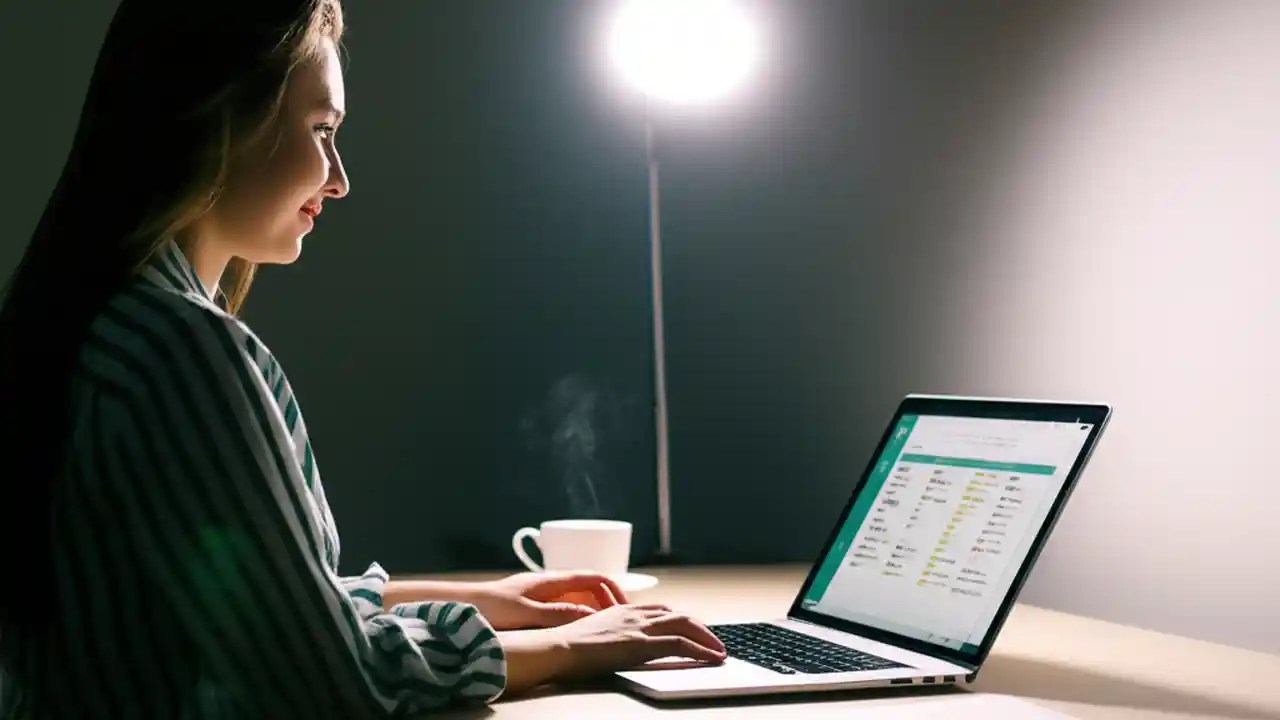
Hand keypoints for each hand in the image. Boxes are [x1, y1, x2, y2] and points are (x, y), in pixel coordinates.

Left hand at [469, 571, 627, 629]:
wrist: (461, 606)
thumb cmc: (490, 607)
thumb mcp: (527, 613)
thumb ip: (558, 614)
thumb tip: (591, 615)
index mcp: (551, 580)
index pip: (593, 577)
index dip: (613, 589)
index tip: (625, 607)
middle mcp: (549, 584)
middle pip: (588, 588)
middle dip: (607, 601)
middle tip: (620, 621)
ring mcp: (542, 594)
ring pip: (577, 599)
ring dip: (593, 610)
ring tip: (605, 628)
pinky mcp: (533, 605)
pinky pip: (564, 608)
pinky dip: (578, 616)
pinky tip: (578, 631)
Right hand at [500, 604, 726, 693]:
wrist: (559, 648)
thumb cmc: (568, 646)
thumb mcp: (594, 633)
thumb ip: (611, 633)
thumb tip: (618, 644)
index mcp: (623, 609)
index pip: (661, 609)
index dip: (680, 619)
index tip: (692, 628)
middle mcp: (635, 613)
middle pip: (678, 614)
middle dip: (699, 627)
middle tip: (713, 640)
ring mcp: (640, 627)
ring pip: (685, 624)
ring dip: (706, 638)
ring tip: (718, 650)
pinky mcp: (642, 643)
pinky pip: (681, 644)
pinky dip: (701, 650)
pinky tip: (711, 658)